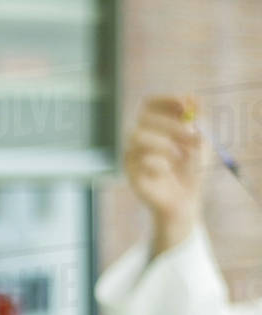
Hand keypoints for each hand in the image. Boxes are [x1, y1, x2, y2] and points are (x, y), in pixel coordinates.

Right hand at [124, 95, 209, 256]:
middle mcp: (137, 139)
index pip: (149, 104)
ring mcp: (131, 156)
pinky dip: (162, 164)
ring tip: (182, 156)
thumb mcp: (201, 141)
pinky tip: (167, 172)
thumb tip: (193, 96)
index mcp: (152, 127)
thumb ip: (198, 118)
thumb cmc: (191, 170)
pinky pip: (144, 160)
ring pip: (138, 137)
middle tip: (192, 134)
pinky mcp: (131, 174)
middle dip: (170, 123)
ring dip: (166, 143)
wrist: (185, 201)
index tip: (185, 104)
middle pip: (143, 118)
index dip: (165, 100)